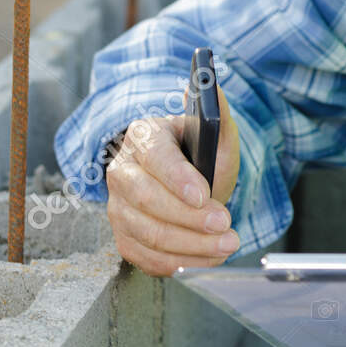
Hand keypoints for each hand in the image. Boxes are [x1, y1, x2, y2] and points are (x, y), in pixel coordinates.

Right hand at [104, 87, 241, 276]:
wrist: (188, 181)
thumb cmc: (201, 153)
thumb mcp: (216, 131)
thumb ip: (217, 109)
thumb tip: (212, 83)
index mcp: (143, 136)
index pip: (155, 157)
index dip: (178, 178)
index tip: (206, 195)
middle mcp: (121, 171)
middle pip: (146, 200)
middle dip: (190, 218)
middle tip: (227, 226)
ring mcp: (118, 207)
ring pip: (147, 233)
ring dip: (191, 246)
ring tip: (227, 244)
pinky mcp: (124, 237)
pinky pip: (147, 258)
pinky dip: (180, 263)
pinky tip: (208, 258)